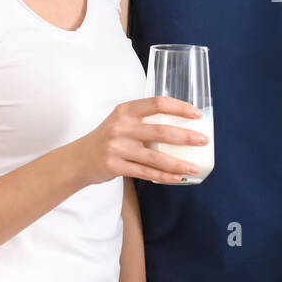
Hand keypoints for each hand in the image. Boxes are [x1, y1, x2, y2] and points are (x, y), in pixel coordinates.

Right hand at [75, 96, 207, 185]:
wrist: (79, 159)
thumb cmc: (107, 138)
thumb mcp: (121, 121)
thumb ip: (144, 121)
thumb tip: (181, 127)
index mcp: (126, 110)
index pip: (157, 103)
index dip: (180, 107)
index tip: (197, 114)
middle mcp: (121, 126)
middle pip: (160, 131)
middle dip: (186, 136)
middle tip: (203, 141)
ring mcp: (117, 147)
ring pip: (155, 157)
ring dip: (178, 163)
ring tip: (194, 167)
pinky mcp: (114, 166)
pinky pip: (145, 172)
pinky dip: (163, 176)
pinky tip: (177, 178)